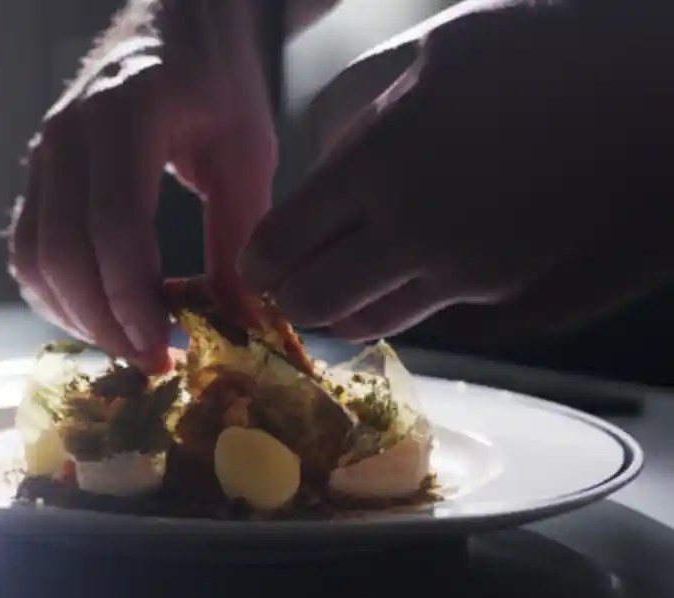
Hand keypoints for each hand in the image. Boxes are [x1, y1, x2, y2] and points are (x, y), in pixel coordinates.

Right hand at [6, 0, 277, 372]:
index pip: (114, 229)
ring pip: (33, 259)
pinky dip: (57, 294)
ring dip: (76, 316)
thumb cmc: (214, 80)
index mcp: (126, 117)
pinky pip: (27, 249)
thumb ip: (240, 233)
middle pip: (62, 254)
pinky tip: (101, 314)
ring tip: (128, 343)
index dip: (133, 301)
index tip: (166, 351)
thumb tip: (239, 322)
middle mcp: (68, 136)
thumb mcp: (245, 149)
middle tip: (153, 362)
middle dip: (104, 323)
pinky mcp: (36, 174)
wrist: (169, 23)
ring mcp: (43, 154)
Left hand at [241, 0, 673, 343]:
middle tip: (291, 278)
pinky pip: (442, 319)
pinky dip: (416, 304)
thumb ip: (368, 109)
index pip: (280, 242)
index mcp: (385, 162)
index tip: (257, 259)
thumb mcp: (446, 49)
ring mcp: (475, 279)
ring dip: (350, 306)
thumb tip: (330, 158)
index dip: (258, 258)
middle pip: (313, 301)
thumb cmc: (568, 48)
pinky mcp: (525, 305)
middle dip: (292, 293)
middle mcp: (419, 235)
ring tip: (355, 275)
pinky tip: (429, 269)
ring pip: (375, 323)